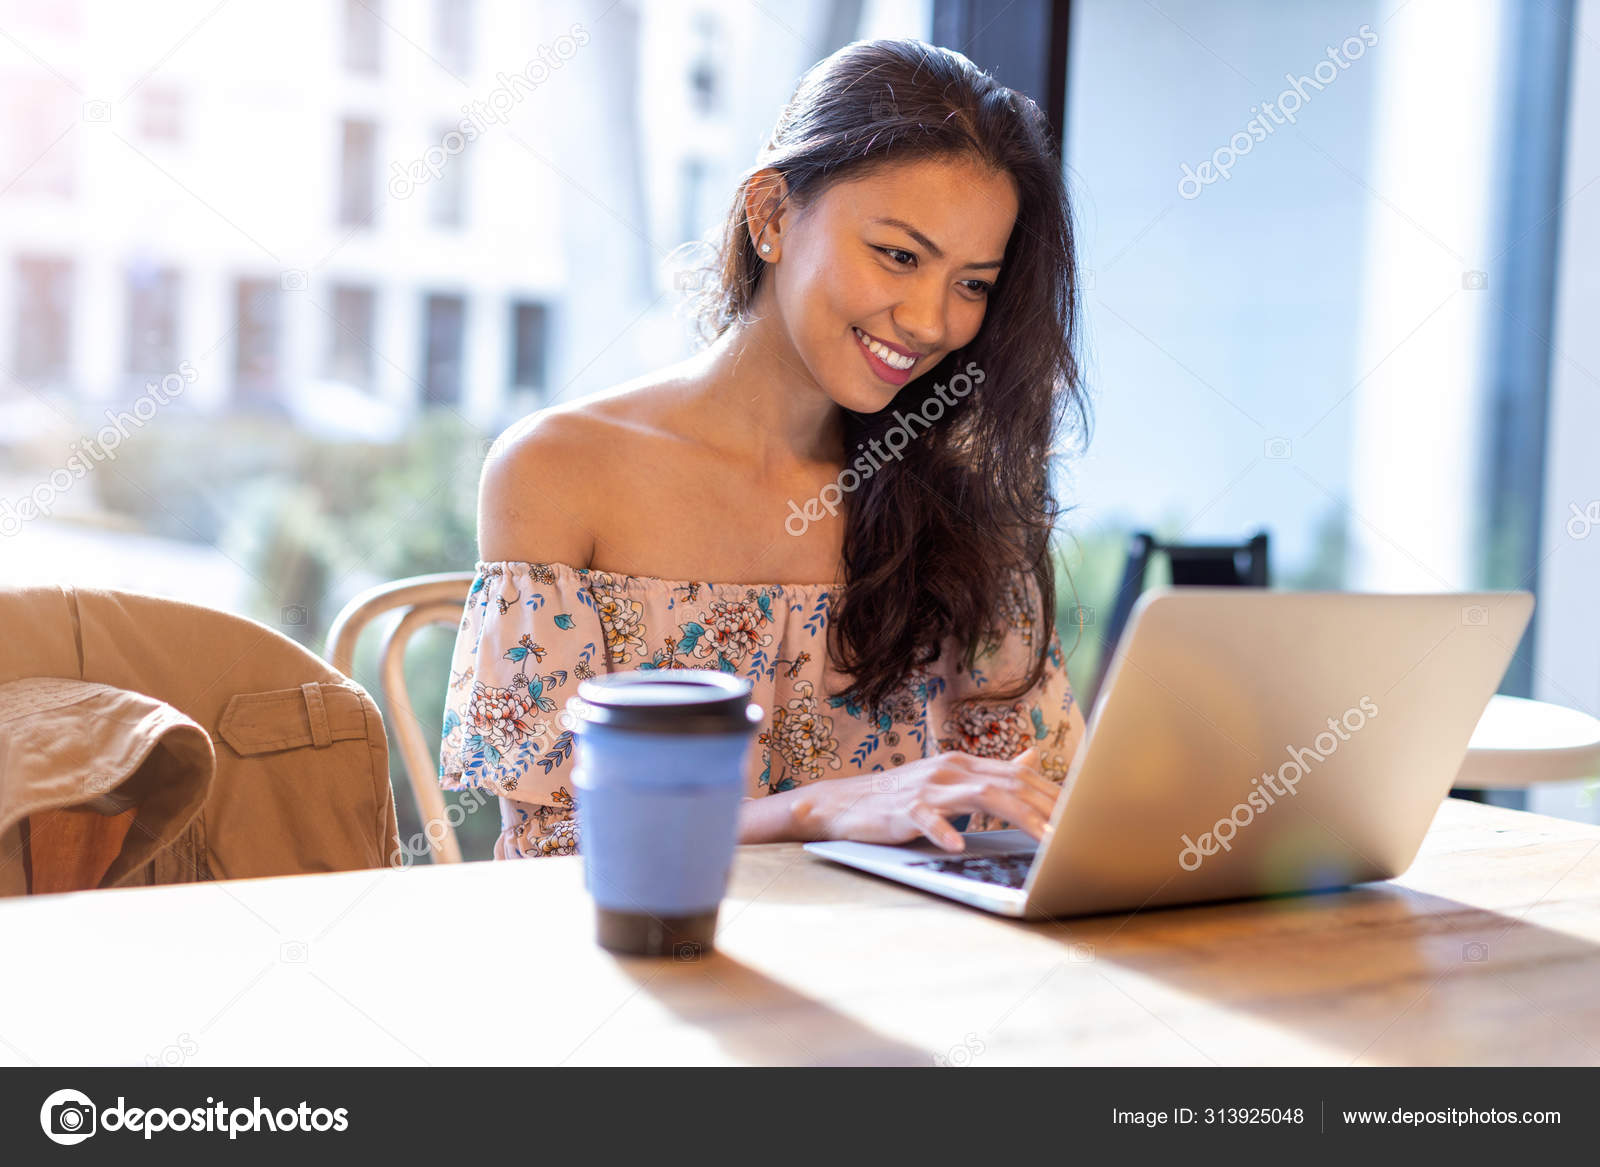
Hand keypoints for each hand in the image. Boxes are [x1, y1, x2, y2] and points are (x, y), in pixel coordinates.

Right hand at [792, 746, 1061, 852]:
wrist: (845, 804)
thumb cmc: (901, 797)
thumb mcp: (951, 781)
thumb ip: (992, 772)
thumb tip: (1034, 756)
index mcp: (965, 764)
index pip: (1020, 776)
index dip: (1054, 795)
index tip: (1084, 816)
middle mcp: (952, 769)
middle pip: (1010, 784)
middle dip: (1049, 809)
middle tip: (1078, 832)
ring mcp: (928, 787)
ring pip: (982, 796)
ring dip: (1019, 818)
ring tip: (1046, 840)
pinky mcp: (904, 809)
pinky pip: (928, 819)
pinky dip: (944, 832)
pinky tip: (958, 847)